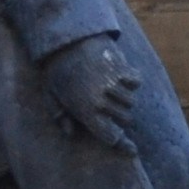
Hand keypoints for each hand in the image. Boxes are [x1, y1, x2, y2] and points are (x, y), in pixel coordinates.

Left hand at [52, 32, 143, 147]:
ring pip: (131, 101)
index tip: (129, 148)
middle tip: (110, 105)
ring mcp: (112, 85)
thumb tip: (70, 133)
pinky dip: (132, 79)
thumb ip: (60, 116)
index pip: (110, 136)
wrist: (65, 40)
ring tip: (111, 87)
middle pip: (125, 119)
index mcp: (84, 112)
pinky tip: (121, 74)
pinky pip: (136, 82)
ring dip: (125, 97)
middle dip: (120, 115)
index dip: (119, 141)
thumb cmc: (57, 70)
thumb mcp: (52, 95)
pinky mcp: (120, 69)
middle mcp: (100, 101)